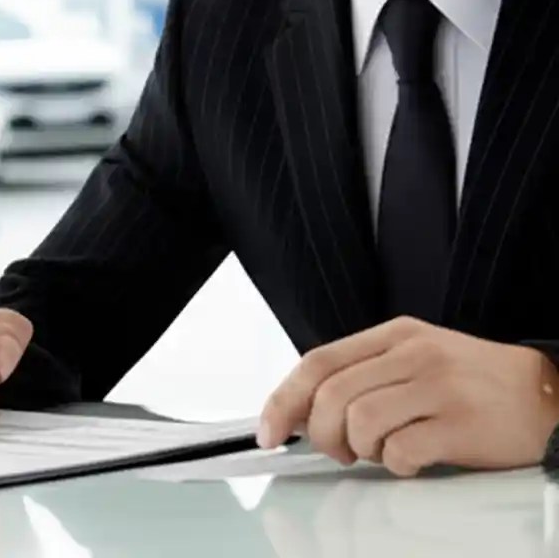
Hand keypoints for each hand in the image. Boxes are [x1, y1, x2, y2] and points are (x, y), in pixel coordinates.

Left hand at [258, 316, 558, 475]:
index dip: (284, 400)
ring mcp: (439, 386)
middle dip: (321, 434)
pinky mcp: (461, 423)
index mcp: (395, 334)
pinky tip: (414, 459)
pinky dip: (396, 464)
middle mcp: (414, 354)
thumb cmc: (472, 384)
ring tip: (383, 452)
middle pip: (332, 395)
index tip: (269, 432)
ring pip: (360, 422)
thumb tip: (303, 413)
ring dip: (361, 450)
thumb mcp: (415, 359)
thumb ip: (364, 375)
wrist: (548, 395)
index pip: (318, 362)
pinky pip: (400, 450)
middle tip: (339, 450)